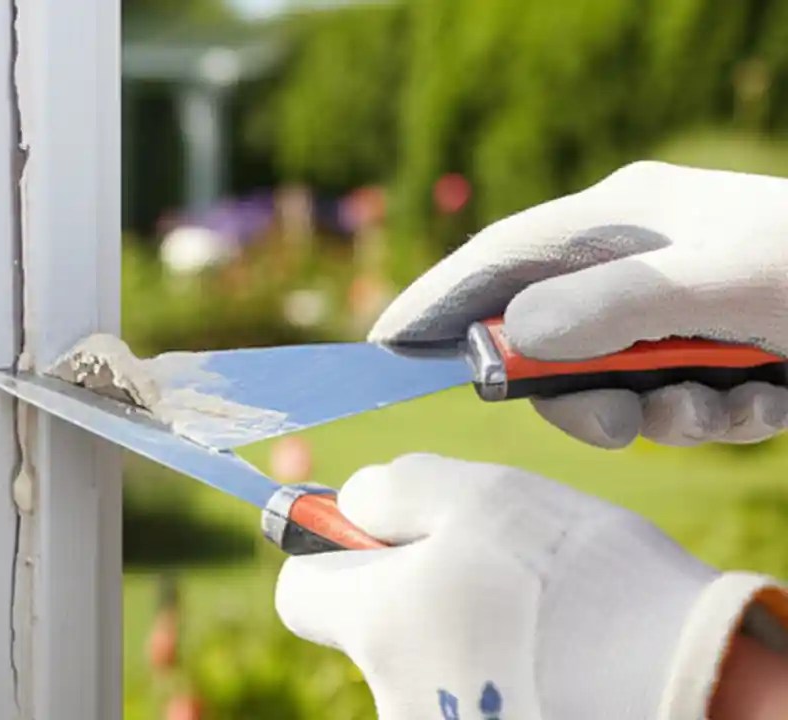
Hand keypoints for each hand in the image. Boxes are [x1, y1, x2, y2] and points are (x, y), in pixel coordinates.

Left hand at [275, 454, 787, 718]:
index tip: (381, 542)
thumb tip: (350, 503)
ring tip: (545, 623)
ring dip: (464, 640)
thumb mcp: (482, 495)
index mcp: (375, 622)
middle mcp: (390, 696)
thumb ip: (394, 490)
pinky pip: (471, 703)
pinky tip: (559, 665)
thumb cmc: (580, 579)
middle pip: (374, 633)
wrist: (691, 683)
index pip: (300, 594)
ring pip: (429, 669)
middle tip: (495, 575)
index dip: (334, 559)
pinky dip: (500, 681)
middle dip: (415, 599)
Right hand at [369, 162, 787, 447]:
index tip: (388, 344)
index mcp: (625, 219)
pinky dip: (717, 417)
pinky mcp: (715, 352)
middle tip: (625, 422)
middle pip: (552, 342)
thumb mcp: (722, 283)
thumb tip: (512, 335)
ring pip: (617, 387)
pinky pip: (676, 404)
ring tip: (737, 399)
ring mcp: (676, 311)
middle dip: (587, 395)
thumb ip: (611, 308)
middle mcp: (639, 264)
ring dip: (671, 412)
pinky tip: (768, 399)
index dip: (442, 300)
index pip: (503, 258)